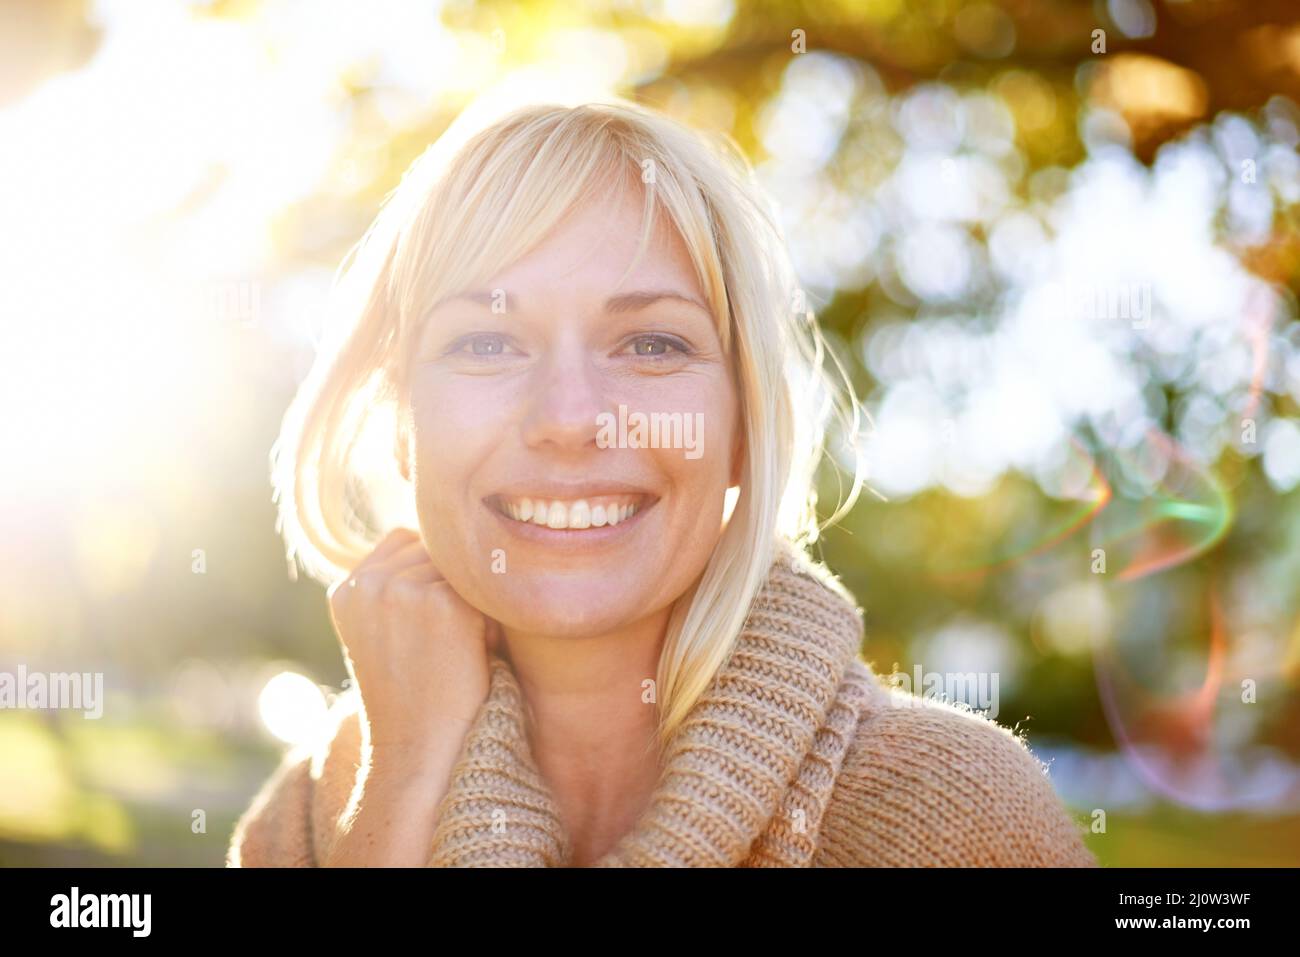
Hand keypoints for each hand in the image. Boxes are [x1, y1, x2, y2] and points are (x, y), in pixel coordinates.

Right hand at [326, 528, 499, 752]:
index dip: (429, 570)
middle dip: (449, 581)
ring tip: (456, 645)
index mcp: (345, 591)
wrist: (421, 745)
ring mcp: (400, 590)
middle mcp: (367, 585)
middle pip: (432, 547)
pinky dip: (487, 617)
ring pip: (457, 565)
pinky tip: (472, 651)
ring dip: (469, 597)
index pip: (402, 539)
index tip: (433, 617)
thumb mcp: (381, 632)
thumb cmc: (413, 693)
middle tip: (445, 637)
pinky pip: (481, 587)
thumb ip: (394, 584)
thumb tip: (439, 530)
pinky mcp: (439, 601)